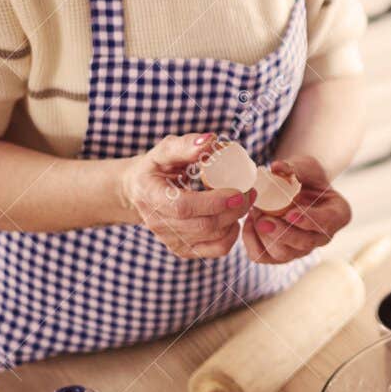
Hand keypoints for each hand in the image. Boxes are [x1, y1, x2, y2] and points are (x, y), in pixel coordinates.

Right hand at [120, 133, 250, 259]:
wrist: (140, 192)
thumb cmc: (156, 167)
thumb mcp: (164, 151)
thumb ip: (185, 145)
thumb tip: (210, 141)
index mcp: (151, 196)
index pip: (184, 207)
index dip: (215, 202)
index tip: (239, 191)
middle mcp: (158, 223)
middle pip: (203, 225)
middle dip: (234, 209)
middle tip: (250, 191)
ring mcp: (170, 240)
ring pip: (213, 238)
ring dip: (236, 219)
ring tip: (246, 200)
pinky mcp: (182, 249)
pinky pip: (215, 249)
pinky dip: (232, 235)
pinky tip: (234, 218)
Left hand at [241, 155, 351, 264]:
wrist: (297, 187)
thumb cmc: (306, 177)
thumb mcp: (306, 167)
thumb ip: (294, 168)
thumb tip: (276, 167)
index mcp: (337, 214)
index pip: (326, 222)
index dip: (308, 220)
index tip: (290, 213)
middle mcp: (321, 237)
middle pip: (304, 244)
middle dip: (282, 233)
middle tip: (263, 220)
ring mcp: (301, 249)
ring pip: (284, 254)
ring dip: (265, 237)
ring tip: (255, 214)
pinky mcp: (280, 254)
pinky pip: (264, 257)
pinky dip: (252, 242)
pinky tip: (249, 223)